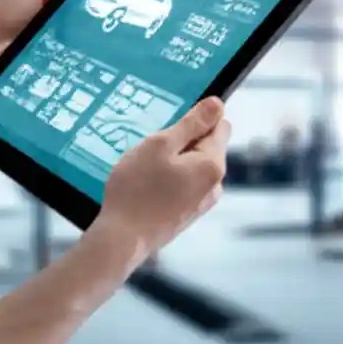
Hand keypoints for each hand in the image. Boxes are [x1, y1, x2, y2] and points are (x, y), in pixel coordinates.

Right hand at [93, 98, 230, 259]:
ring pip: (192, 167)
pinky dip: (169, 180)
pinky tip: (147, 186)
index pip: (220, 126)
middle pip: (207, 147)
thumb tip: (218, 104)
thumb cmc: (137, 189)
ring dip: (173, 161)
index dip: (196, 119)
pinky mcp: (187, 214)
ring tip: (146, 170)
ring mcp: (202, 203)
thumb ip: (191, 123)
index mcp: (213, 164)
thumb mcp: (160, 145)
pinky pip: (184, 185)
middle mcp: (214, 184)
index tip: (171, 126)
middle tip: (152, 149)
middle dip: (182, 141)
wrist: (122, 239)